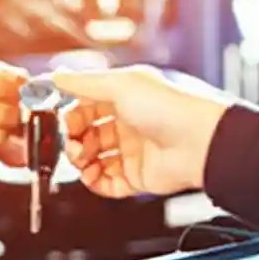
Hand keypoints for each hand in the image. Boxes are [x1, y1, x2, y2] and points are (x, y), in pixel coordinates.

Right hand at [51, 67, 228, 197]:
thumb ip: (84, 83)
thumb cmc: (170, 107)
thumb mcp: (120, 85)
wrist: (201, 142)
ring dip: (81, 162)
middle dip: (73, 139)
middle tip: (72, 144)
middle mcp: (128, 123)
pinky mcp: (138, 177)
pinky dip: (95, 182)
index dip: (71, 114)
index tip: (62, 121)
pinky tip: (91, 176)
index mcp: (125, 97)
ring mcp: (133, 151)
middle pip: (87, 133)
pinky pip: (109, 183)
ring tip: (81, 161)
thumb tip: (57, 76)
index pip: (86, 105)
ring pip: (94, 159)